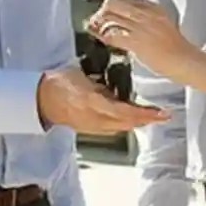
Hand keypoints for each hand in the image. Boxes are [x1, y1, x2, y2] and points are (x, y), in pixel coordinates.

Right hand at [37, 67, 167, 135]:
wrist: (42, 99)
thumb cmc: (60, 82)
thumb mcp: (82, 77)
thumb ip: (100, 84)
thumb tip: (116, 88)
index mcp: (93, 102)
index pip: (125, 111)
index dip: (144, 114)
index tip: (160, 112)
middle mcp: (95, 118)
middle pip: (127, 123)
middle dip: (146, 120)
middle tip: (163, 114)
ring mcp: (92, 126)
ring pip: (122, 127)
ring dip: (138, 122)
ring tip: (152, 115)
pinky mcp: (89, 129)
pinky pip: (113, 128)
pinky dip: (126, 123)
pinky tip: (132, 117)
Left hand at [88, 0, 198, 79]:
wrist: (184, 60)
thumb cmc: (175, 47)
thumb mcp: (162, 24)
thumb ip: (146, 19)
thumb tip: (128, 21)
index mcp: (153, 7)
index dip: (114, 5)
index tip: (107, 11)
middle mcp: (146, 13)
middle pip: (114, 3)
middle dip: (103, 11)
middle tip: (97, 20)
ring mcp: (141, 26)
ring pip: (111, 17)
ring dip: (100, 23)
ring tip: (95, 28)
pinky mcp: (136, 41)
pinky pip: (114, 34)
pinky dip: (104, 35)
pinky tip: (103, 39)